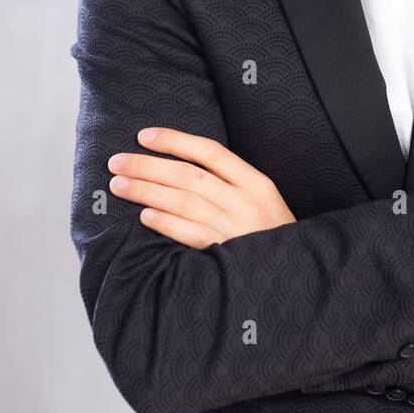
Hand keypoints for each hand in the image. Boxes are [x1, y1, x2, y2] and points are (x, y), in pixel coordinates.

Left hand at [107, 127, 296, 248]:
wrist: (296, 277)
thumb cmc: (272, 237)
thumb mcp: (263, 203)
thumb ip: (231, 186)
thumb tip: (180, 168)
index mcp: (256, 183)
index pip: (210, 152)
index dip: (175, 141)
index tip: (143, 136)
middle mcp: (246, 202)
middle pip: (189, 176)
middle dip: (148, 166)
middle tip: (117, 162)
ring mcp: (237, 229)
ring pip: (185, 202)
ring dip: (148, 192)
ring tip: (120, 186)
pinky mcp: (227, 255)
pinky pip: (192, 235)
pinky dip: (167, 224)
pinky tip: (145, 217)